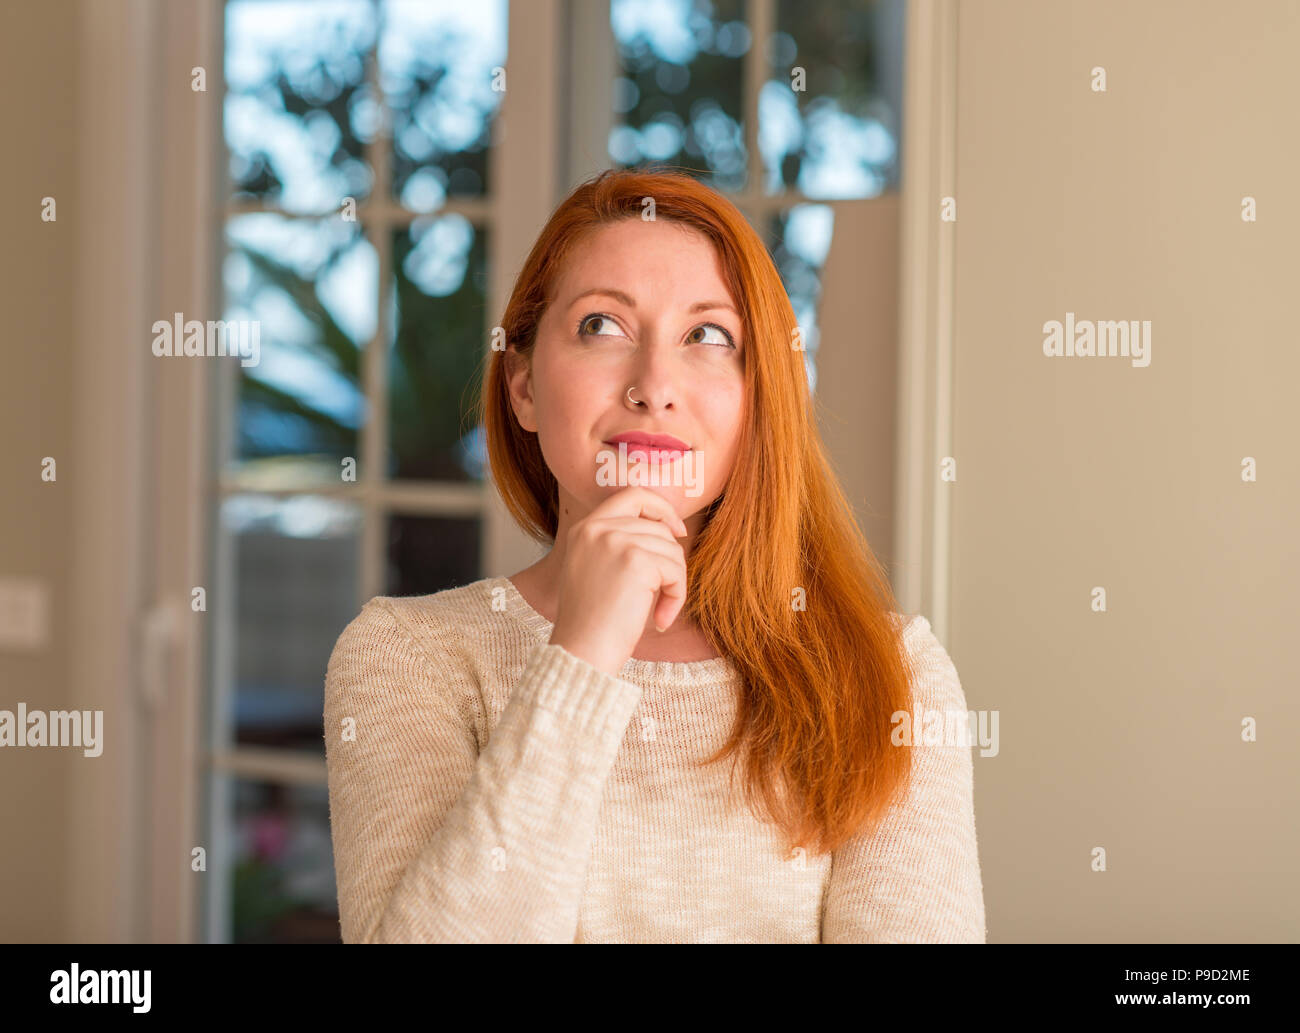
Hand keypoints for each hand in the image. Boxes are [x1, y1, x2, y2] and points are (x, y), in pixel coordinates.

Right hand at [547, 487, 689, 676]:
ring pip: (671, 550)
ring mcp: (616, 541)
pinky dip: (676, 597)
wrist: (583, 652)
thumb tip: (667, 528)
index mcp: (584, 528)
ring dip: (673, 584)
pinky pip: (675, 570)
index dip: (660, 508)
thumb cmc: (592, 622)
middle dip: (670, 562)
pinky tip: (661, 619)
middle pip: (658, 528)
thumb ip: (618, 543)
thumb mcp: (595, 569)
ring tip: (659, 611)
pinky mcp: (636, 560)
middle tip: (664, 593)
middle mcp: (597, 528)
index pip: (632, 495)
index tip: (677, 532)